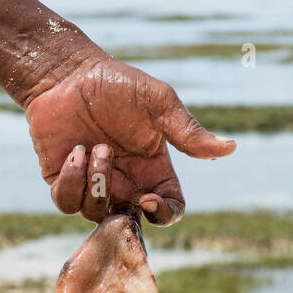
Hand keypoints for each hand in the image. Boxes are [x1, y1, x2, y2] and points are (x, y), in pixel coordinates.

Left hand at [25, 54, 235, 224]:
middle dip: (124, 206)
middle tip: (114, 164)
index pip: (169, 207)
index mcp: (153, 169)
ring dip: (97, 182)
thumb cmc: (116, 84)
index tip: (149, 199)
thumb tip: (230, 147)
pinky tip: (74, 151)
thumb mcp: (158, 103)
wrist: (67, 72)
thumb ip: (188, 131)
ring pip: (95, 214)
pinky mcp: (62, 180)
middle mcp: (124, 182)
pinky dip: (72, 181)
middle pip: (131, 221)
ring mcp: (93, 184)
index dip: (163, 214)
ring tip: (95, 146)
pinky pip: (67, 202)